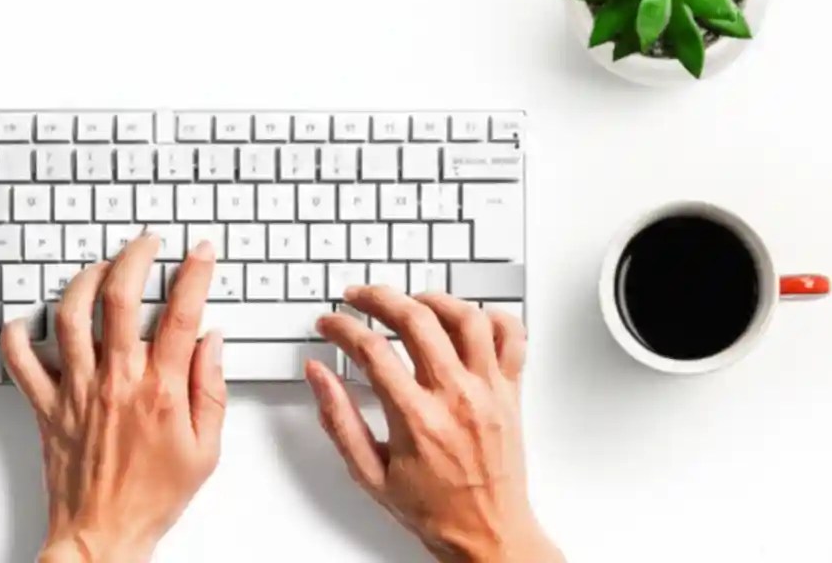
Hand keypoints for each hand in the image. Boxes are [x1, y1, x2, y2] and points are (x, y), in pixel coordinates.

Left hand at [1, 234, 224, 562]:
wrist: (104, 535)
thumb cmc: (153, 497)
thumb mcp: (205, 449)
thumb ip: (210, 389)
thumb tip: (211, 342)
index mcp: (160, 390)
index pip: (181, 314)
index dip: (195, 273)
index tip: (201, 252)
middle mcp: (116, 381)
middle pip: (120, 297)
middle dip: (134, 256)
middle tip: (145, 242)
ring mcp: (78, 391)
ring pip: (71, 316)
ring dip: (83, 280)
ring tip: (97, 268)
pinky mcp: (48, 407)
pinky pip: (21, 361)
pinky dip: (17, 335)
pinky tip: (28, 320)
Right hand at [306, 288, 561, 562]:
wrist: (489, 535)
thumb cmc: (433, 510)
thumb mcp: (369, 474)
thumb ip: (339, 420)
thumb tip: (318, 375)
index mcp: (417, 419)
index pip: (371, 350)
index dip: (342, 327)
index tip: (330, 323)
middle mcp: (456, 397)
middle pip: (416, 319)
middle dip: (378, 298)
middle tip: (359, 296)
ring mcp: (489, 391)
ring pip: (466, 318)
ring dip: (433, 298)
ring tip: (410, 300)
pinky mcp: (511, 392)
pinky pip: (512, 337)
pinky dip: (491, 318)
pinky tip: (467, 319)